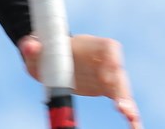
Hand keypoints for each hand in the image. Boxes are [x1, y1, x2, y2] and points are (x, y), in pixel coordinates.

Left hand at [18, 34, 142, 128]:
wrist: (47, 56)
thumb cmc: (43, 48)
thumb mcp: (34, 46)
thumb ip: (31, 45)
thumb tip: (30, 46)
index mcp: (87, 45)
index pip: (108, 48)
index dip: (112, 60)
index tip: (107, 76)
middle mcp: (101, 59)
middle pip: (118, 72)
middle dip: (122, 89)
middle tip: (121, 107)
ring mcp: (105, 74)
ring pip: (122, 89)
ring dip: (128, 104)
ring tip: (132, 121)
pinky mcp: (104, 88)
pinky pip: (120, 100)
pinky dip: (128, 112)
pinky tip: (134, 126)